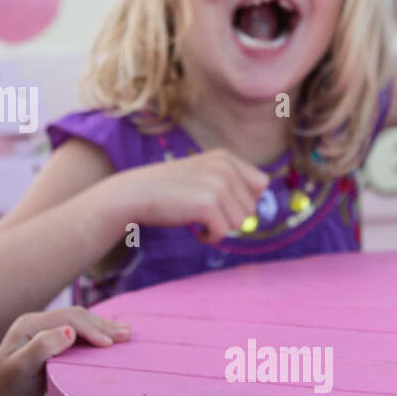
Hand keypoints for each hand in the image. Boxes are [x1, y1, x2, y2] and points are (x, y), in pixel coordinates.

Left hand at [0, 306, 129, 395]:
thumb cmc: (7, 390)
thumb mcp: (21, 370)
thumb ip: (42, 348)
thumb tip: (69, 331)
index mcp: (30, 325)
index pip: (68, 319)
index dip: (91, 329)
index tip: (109, 344)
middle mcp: (38, 324)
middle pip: (76, 317)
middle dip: (102, 325)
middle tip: (128, 334)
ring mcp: (44, 333)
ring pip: (79, 324)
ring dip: (102, 328)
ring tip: (127, 333)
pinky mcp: (51, 345)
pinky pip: (77, 335)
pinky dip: (95, 335)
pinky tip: (109, 338)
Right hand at [102, 149, 268, 243]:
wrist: (135, 193)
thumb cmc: (168, 189)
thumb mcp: (202, 175)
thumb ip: (230, 184)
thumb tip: (256, 210)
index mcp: (226, 158)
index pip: (261, 185)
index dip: (244, 200)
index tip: (220, 204)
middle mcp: (225, 168)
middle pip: (252, 207)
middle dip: (230, 217)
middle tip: (202, 212)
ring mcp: (217, 185)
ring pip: (241, 223)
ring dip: (219, 227)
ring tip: (196, 218)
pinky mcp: (208, 204)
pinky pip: (223, 232)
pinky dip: (210, 237)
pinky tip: (195, 230)